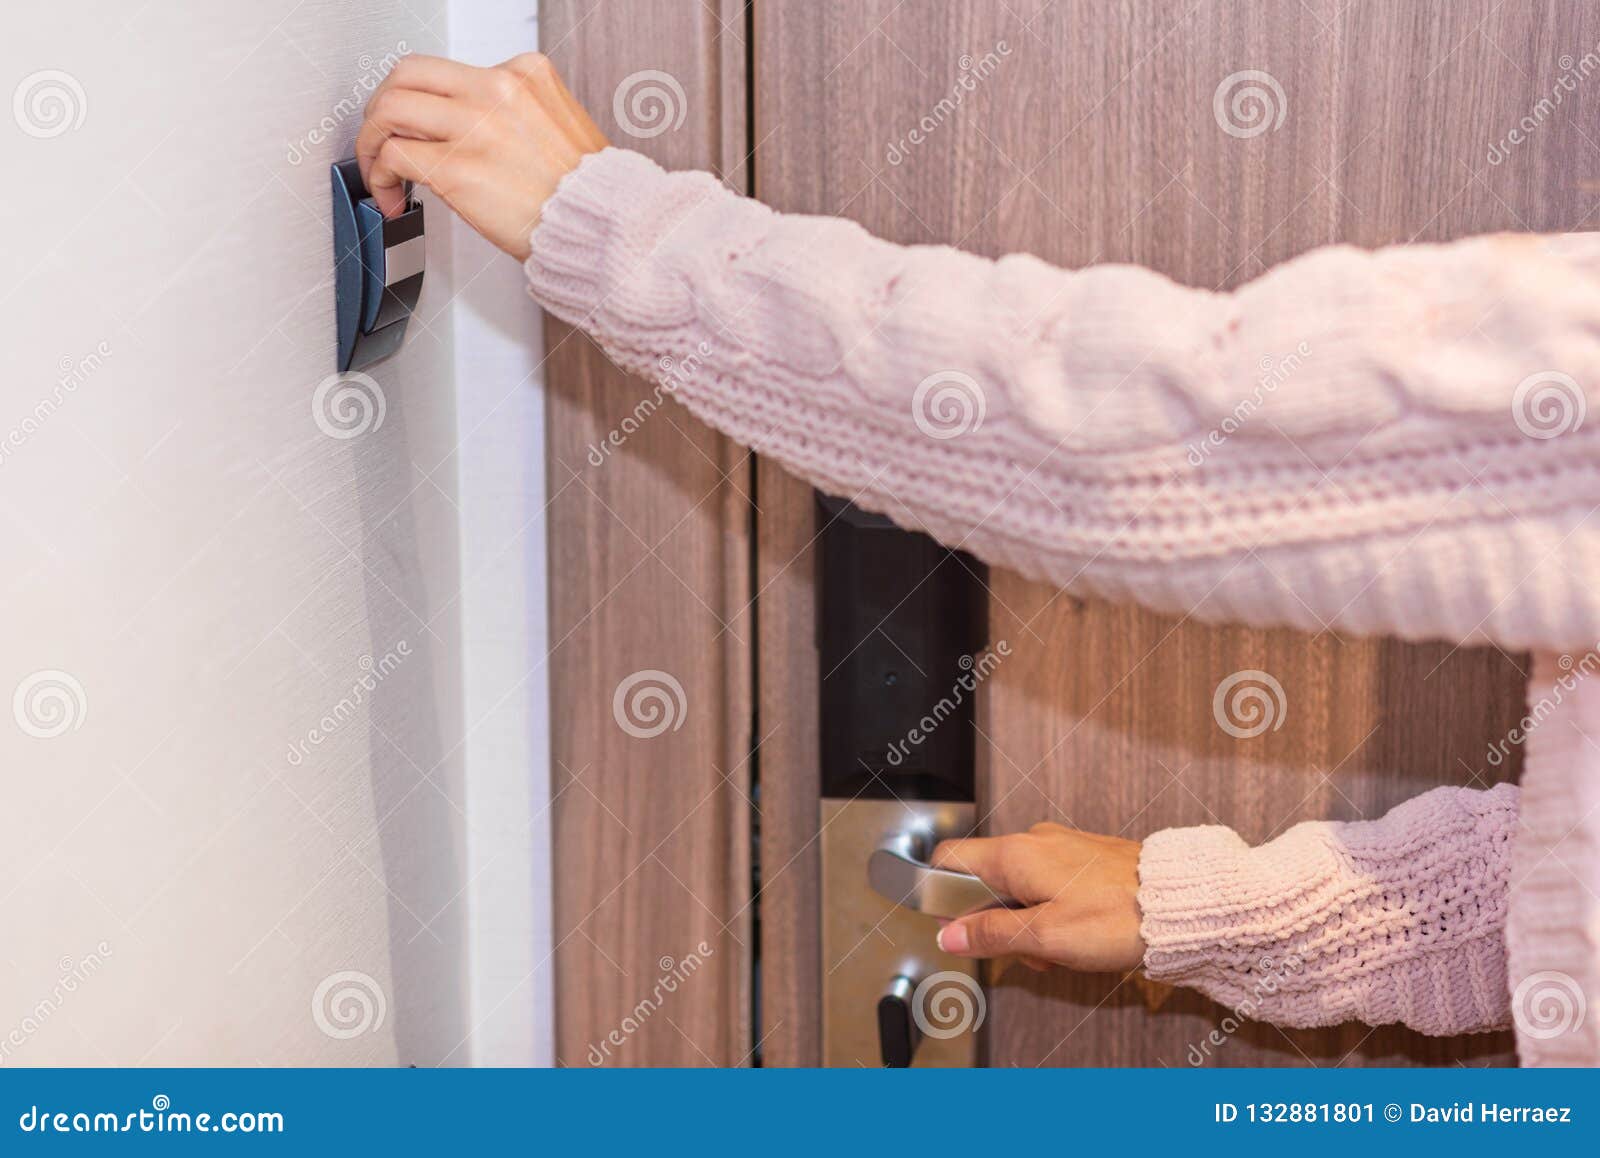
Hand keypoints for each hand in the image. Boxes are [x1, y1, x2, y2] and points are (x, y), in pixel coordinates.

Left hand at [357, 53, 608, 259]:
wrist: (603, 231)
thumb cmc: (585, 196)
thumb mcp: (559, 127)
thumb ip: (514, 114)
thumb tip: (465, 127)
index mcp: (525, 74)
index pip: (451, 71)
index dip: (426, 102)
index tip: (423, 130)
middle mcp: (497, 90)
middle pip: (408, 75)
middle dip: (384, 108)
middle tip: (383, 138)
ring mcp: (474, 127)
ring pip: (389, 109)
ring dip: (372, 142)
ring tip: (380, 171)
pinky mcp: (457, 168)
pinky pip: (393, 156)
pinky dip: (380, 177)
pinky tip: (392, 197)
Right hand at [931, 823, 1143, 972]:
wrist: (1182, 903)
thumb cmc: (1119, 917)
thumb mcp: (1045, 936)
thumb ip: (991, 935)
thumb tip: (950, 936)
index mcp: (1014, 854)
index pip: (947, 859)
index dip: (941, 895)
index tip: (956, 928)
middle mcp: (1033, 841)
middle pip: (985, 880)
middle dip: (996, 922)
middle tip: (1025, 951)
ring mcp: (1060, 847)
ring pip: (1019, 887)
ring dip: (1028, 923)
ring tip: (1060, 950)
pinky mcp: (1083, 858)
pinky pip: (1048, 885)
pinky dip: (1052, 913)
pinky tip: (1077, 935)